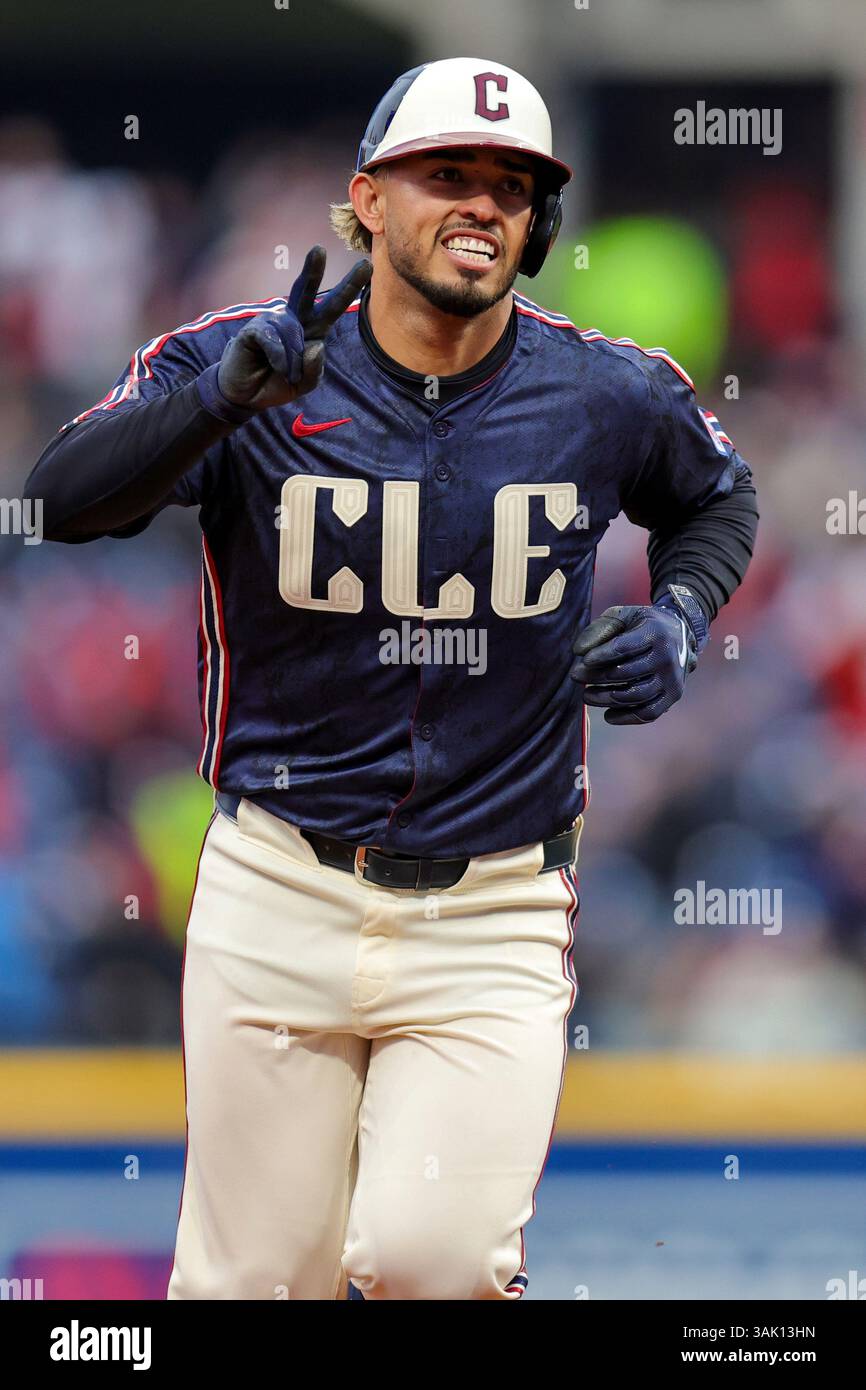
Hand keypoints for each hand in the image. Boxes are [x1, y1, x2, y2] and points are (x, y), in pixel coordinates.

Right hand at [217, 246, 371, 410]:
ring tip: (285, 373)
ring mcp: (273, 321)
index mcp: (312, 329)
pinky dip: (279, 360)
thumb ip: (315, 369)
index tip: (365, 265)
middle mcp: (293, 320)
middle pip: (307, 291)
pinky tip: (271, 365)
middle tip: (319, 249)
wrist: (248, 396)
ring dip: (293, 361)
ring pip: (293, 334)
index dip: (349, 287)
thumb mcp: (305, 383)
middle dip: (313, 270)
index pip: (333, 305)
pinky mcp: (255, 329)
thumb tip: (315, 344)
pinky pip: (274, 341)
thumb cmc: (277, 383)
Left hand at [570, 603, 696, 724]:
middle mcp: (667, 658)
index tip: (582, 661)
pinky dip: (626, 717)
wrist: (678, 634)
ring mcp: (672, 679)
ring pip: (634, 696)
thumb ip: (600, 628)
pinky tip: (608, 715)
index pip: (622, 647)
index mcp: (655, 633)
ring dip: (605, 699)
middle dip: (595, 677)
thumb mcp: (623, 616)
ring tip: (586, 695)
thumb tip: (578, 651)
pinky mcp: (672, 696)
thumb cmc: (642, 625)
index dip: (599, 656)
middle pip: (625, 673)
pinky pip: (648, 713)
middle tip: (575, 676)